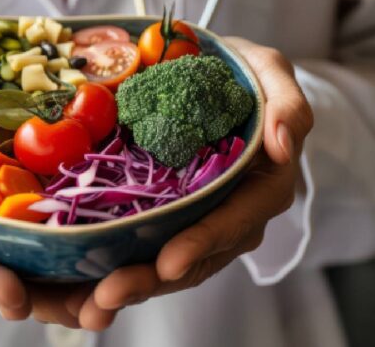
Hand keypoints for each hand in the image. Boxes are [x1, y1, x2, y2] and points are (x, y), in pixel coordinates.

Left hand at [72, 38, 314, 329]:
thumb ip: (287, 104)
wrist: (218, 76)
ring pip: (173, 262)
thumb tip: (281, 145)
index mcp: (265, 185)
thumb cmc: (247, 74)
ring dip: (134, 283)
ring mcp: (202, 217)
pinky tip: (87, 282)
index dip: (203, 243)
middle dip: (155, 278)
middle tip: (109, 293)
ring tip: (94, 300)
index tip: (168, 262)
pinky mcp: (172, 214)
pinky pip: (152, 246)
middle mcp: (235, 212)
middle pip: (198, 256)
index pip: (236, 222)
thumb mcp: (272, 73)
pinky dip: (124, 264)